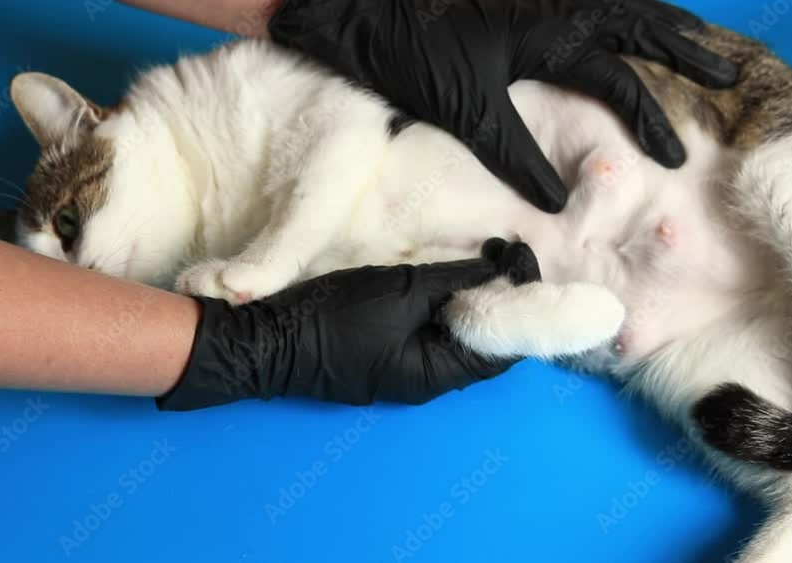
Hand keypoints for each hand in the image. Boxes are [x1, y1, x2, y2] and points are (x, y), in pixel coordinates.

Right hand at [156, 239, 540, 409]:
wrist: (267, 337)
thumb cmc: (337, 318)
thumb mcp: (403, 290)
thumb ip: (455, 279)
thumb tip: (503, 266)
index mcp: (437, 374)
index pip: (501, 348)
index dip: (521, 302)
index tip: (524, 257)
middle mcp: (425, 378)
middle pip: (478, 340)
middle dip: (497, 298)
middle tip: (506, 253)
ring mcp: (401, 368)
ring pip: (450, 331)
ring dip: (467, 296)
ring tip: (481, 257)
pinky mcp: (382, 353)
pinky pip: (424, 329)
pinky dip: (440, 301)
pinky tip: (442, 271)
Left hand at [268, 0, 737, 212]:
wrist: (355, 5)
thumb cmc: (405, 51)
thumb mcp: (465, 107)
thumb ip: (515, 151)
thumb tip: (556, 198)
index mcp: (553, 30)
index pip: (619, 79)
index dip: (648, 120)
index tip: (673, 156)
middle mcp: (556, 5)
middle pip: (639, 22)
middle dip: (685, 47)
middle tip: (725, 73)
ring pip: (617, 4)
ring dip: (656, 22)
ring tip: (691, 40)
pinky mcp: (519, 2)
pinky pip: (584, 5)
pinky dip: (615, 15)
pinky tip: (621, 25)